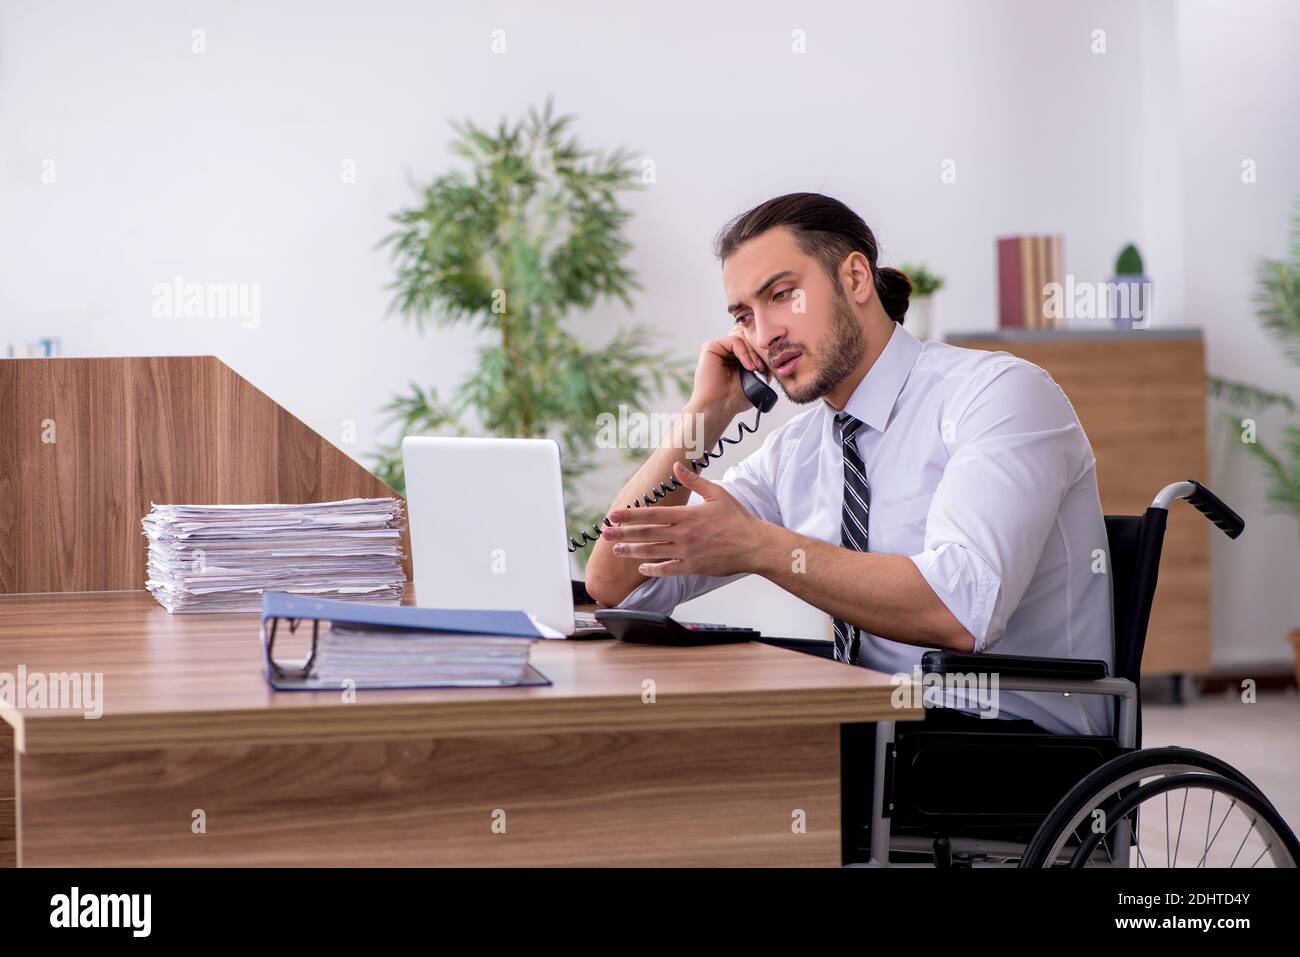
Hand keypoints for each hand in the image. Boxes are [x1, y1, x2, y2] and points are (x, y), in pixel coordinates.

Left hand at [601, 461, 760, 577]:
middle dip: (623, 534)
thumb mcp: (716, 494)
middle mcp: (683, 534)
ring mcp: (687, 552)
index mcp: (687, 515)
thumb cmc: (736, 518)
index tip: (614, 516)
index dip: (630, 515)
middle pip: (647, 534)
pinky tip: (642, 566)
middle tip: (605, 535)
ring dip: (632, 551)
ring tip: (617, 551)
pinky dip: (654, 568)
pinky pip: (668, 569)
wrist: (753, 545)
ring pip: (653, 552)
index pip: (652, 514)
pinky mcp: (693, 567)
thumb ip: (694, 481)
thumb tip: (677, 467)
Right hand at [690, 328, 770, 421]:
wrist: (718, 407)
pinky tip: (749, 367)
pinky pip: (734, 340)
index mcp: (736, 356)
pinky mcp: (710, 347)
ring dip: (754, 353)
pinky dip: (745, 352)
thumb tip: (775, 352)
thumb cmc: (734, 399)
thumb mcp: (758, 379)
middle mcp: (727, 350)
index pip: (753, 342)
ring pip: (743, 338)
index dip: (763, 349)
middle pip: (749, 337)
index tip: (772, 362)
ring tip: (756, 369)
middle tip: (765, 366)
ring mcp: (719, 348)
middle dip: (760, 350)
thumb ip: (765, 364)